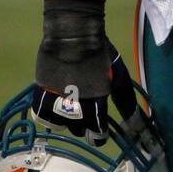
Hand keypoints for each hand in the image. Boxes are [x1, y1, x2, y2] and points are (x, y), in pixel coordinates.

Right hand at [33, 0, 135, 142]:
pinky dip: (49, 113)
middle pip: (79, 130)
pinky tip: (56, 101)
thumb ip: (124, 100)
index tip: (100, 128)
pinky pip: (43, 116)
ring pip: (60, 125)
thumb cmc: (99, 53)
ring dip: (65, 118)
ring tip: (69, 102)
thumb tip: (133, 122)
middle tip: (85, 106)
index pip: (97, 136)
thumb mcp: (118, 76)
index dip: (99, 133)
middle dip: (84, 123)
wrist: (71, 35)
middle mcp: (74, 111)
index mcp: (96, 107)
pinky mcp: (39, 97)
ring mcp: (54, 105)